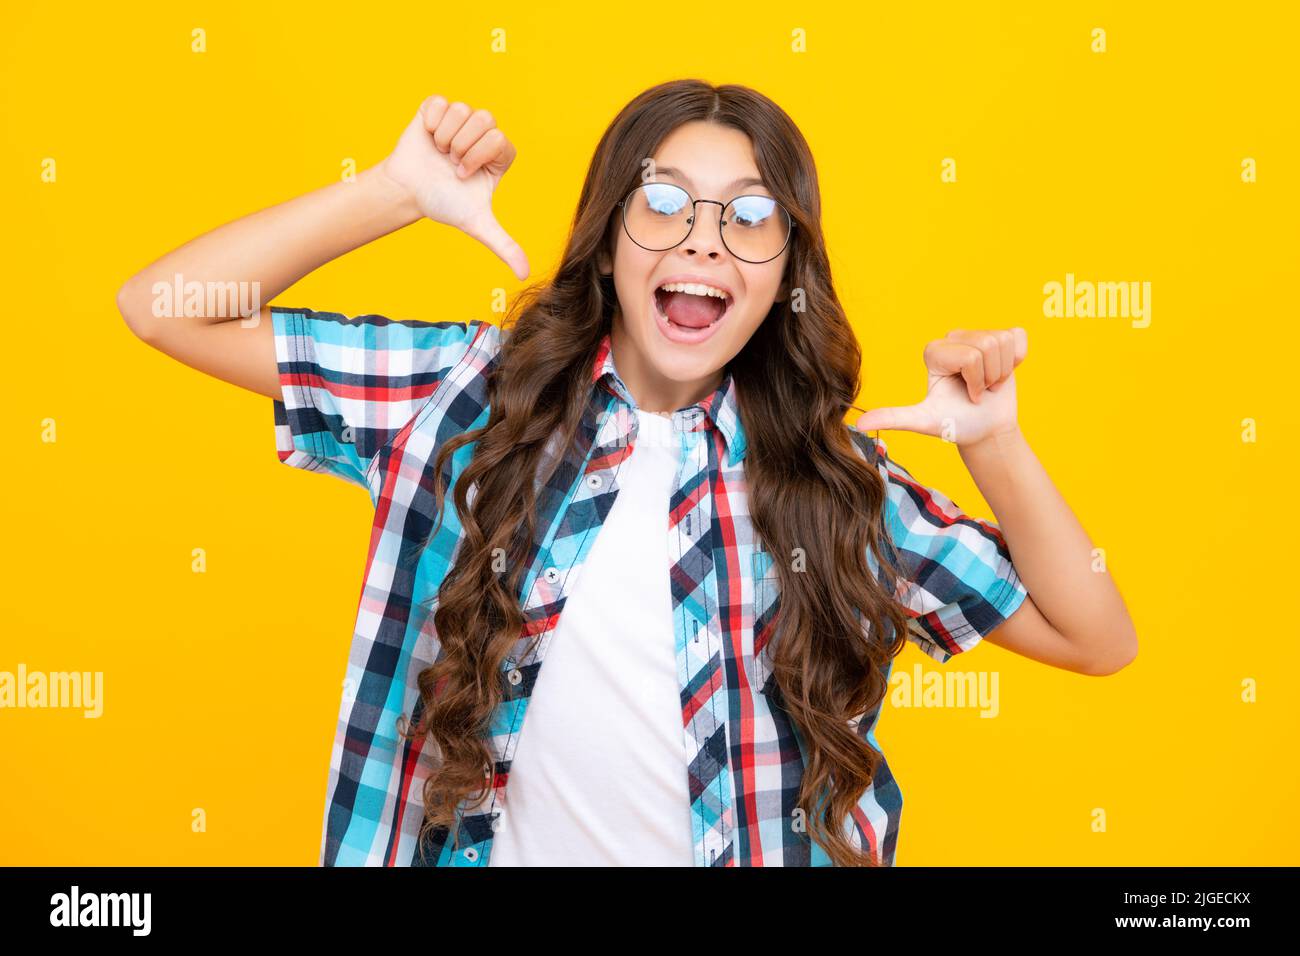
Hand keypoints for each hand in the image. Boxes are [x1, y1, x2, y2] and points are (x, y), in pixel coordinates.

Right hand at [377, 95, 529, 279]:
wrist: (409, 191)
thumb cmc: (445, 203)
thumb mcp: (477, 223)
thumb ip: (504, 245)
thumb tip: (524, 275)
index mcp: (498, 154)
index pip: (500, 140)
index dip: (478, 157)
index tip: (464, 175)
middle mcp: (484, 132)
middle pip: (484, 119)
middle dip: (462, 147)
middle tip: (451, 163)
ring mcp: (462, 117)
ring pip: (461, 110)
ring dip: (445, 137)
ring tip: (439, 153)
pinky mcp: (438, 106)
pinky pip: (439, 102)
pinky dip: (430, 123)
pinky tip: (428, 138)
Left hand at [853, 328, 1027, 446]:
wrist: (986, 429)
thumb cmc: (956, 424)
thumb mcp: (924, 421)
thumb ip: (893, 418)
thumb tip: (858, 423)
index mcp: (934, 352)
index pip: (969, 355)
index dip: (974, 380)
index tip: (965, 395)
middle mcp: (953, 338)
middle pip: (986, 344)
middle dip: (988, 376)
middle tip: (978, 390)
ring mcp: (979, 335)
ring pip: (1002, 341)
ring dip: (1002, 371)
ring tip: (989, 384)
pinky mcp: (1003, 337)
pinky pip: (1018, 337)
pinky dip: (1017, 360)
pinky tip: (1003, 372)